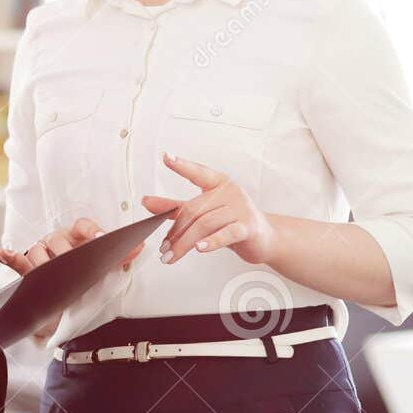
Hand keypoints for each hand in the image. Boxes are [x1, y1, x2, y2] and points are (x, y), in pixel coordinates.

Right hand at [0, 217, 143, 276]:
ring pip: (38, 252)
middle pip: (59, 241)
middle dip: (69, 254)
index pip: (83, 226)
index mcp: (77, 236)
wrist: (67, 296)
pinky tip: (2, 252)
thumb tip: (138, 247)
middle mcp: (57, 240)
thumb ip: (120, 257)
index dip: (93, 232)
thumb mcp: (103, 266)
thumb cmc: (84, 274)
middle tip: (78, 266)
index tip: (104, 241)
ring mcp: (41, 252)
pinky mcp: (27, 268)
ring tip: (52, 274)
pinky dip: (8, 256)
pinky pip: (16, 260)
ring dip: (45, 263)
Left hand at [142, 153, 277, 264]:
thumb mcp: (202, 212)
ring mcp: (240, 208)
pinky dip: (212, 242)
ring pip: (205, 224)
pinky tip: (199, 248)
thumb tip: (147, 202)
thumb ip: (175, 207)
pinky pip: (226, 234)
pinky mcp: (247, 227)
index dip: (182, 165)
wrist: (265, 238)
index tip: (166, 157)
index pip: (197, 173)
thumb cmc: (231, 222)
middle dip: (175, 232)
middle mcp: (229, 192)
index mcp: (218, 183)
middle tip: (163, 248)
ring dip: (184, 243)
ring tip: (171, 255)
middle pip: (194, 210)